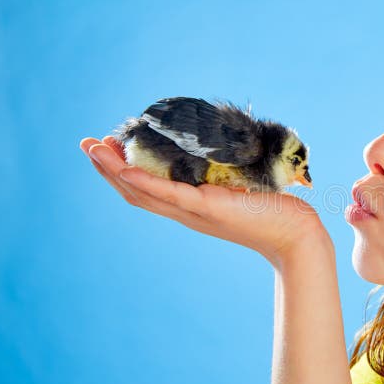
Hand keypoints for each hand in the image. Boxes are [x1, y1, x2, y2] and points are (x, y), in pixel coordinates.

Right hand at [80, 136, 331, 270]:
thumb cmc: (275, 213)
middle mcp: (187, 212)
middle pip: (135, 192)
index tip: (106, 150)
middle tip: (87, 145)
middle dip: (107, 168)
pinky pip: (169, 193)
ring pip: (143, 192)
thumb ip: (229, 177)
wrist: (297, 237)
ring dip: (114, 170)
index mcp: (192, 208)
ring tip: (93, 149)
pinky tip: (124, 167)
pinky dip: (144, 181)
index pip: (147, 191)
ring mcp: (196, 211)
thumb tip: (227, 155)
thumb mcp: (244, 189)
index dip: (122, 172)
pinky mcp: (209, 207)